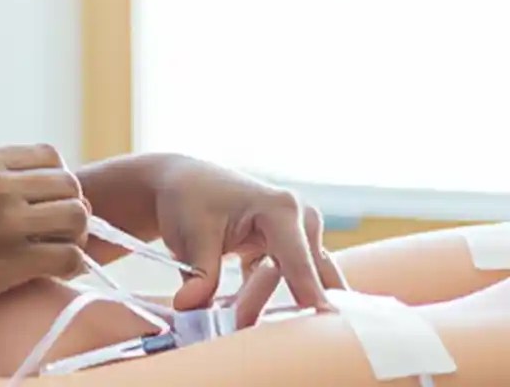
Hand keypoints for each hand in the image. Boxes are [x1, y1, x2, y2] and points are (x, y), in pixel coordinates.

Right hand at [0, 144, 91, 333]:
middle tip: (57, 236)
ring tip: (57, 254)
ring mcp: (5, 219)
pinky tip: (53, 273)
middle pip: (70, 185)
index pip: (50, 156)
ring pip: (78, 217)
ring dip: (75, 238)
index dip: (56, 184)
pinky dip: (72, 267)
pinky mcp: (10, 260)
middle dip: (70, 211)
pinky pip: (70, 257)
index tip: (46, 207)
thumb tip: (27, 197)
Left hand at [150, 156, 339, 321]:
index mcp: (281, 209)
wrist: (183, 182)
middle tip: (257, 330)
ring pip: (297, 282)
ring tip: (237, 321)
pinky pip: (287, 281)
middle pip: (304, 276)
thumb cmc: (189, 199)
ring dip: (266, 303)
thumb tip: (190, 307)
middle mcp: (300, 219)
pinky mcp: (289, 247)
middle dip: (285, 308)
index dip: (311, 295)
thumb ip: (199, 276)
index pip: (299, 263)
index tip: (330, 323)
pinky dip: (264, 297)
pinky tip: (242, 314)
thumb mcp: (191, 237)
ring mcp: (299, 232)